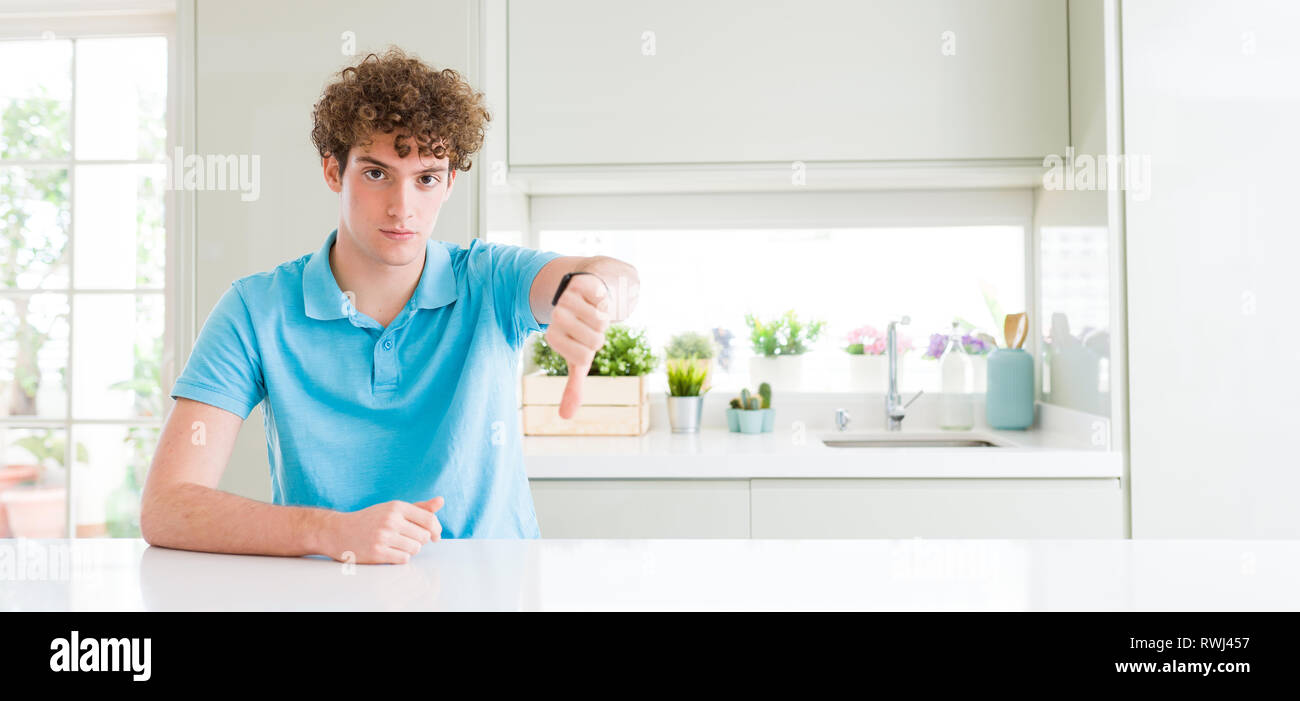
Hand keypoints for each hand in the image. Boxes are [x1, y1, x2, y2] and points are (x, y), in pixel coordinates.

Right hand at [322, 497, 442, 563]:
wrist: (337, 532)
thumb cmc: (369, 520)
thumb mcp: (392, 509)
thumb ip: (418, 508)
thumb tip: (441, 501)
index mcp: (396, 507)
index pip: (429, 519)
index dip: (436, 529)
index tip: (435, 536)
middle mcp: (390, 520)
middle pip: (423, 536)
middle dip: (419, 541)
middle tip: (406, 540)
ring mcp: (383, 536)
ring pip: (415, 549)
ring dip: (409, 550)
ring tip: (396, 545)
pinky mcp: (377, 552)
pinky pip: (403, 559)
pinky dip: (400, 558)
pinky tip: (389, 553)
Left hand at [544, 273, 611, 418]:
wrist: (584, 295)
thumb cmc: (582, 332)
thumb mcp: (578, 360)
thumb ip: (573, 386)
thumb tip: (565, 417)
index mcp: (555, 337)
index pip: (583, 356)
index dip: (590, 350)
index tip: (583, 341)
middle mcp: (558, 318)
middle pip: (596, 338)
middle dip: (600, 336)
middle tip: (591, 326)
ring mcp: (568, 300)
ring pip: (601, 319)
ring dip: (604, 319)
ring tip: (593, 312)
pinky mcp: (580, 283)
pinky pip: (600, 298)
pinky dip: (603, 300)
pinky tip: (595, 297)